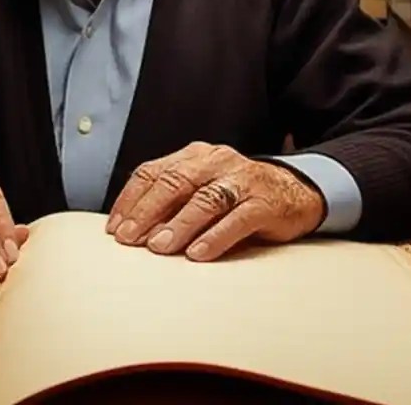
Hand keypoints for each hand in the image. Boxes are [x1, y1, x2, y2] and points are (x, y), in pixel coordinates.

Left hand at [105, 142, 325, 260]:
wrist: (296, 191)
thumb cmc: (238, 195)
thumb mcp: (202, 188)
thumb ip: (171, 202)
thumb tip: (131, 230)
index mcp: (194, 156)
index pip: (153, 172)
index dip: (131, 200)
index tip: (114, 227)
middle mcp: (216, 161)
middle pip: (174, 183)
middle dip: (147, 212)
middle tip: (129, 238)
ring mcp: (242, 180)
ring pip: (204, 200)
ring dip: (178, 225)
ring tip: (158, 247)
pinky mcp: (264, 203)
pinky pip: (236, 219)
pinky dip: (214, 237)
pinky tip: (197, 253)